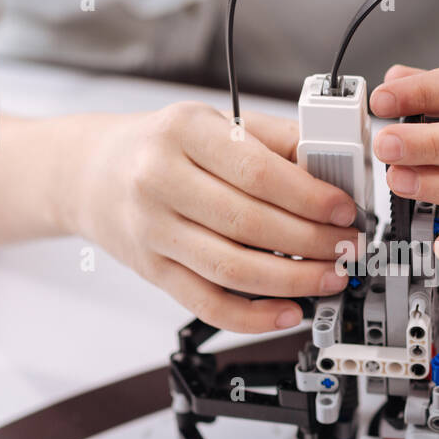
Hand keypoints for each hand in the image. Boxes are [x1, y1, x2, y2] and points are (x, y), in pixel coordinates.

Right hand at [70, 103, 358, 332]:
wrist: (91, 173)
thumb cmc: (162, 147)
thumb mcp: (213, 121)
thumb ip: (274, 139)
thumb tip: (335, 166)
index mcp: (183, 133)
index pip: (258, 173)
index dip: (310, 197)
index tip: (345, 209)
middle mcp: (160, 181)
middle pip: (249, 223)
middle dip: (311, 241)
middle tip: (347, 247)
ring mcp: (153, 231)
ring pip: (231, 268)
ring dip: (292, 280)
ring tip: (329, 278)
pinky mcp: (152, 271)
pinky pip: (207, 303)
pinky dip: (252, 316)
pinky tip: (287, 312)